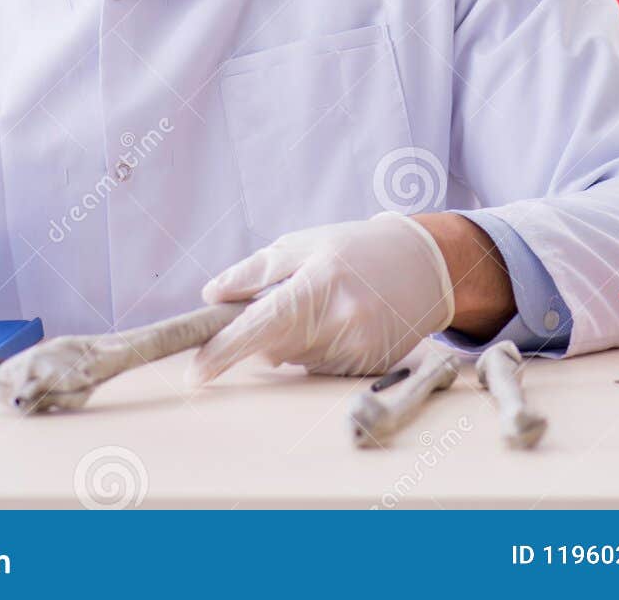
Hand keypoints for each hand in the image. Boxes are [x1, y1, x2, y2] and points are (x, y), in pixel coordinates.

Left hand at [189, 212, 454, 383]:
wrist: (425, 265)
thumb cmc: (356, 248)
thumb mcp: (304, 244)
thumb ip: (256, 270)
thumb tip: (211, 295)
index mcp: (321, 281)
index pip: (262, 324)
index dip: (225, 350)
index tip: (194, 374)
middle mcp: (343, 320)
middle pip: (274, 348)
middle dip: (265, 332)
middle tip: (292, 299)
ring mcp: (359, 349)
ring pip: (296, 361)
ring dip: (294, 340)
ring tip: (326, 305)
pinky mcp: (369, 369)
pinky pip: (321, 369)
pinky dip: (319, 349)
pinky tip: (343, 322)